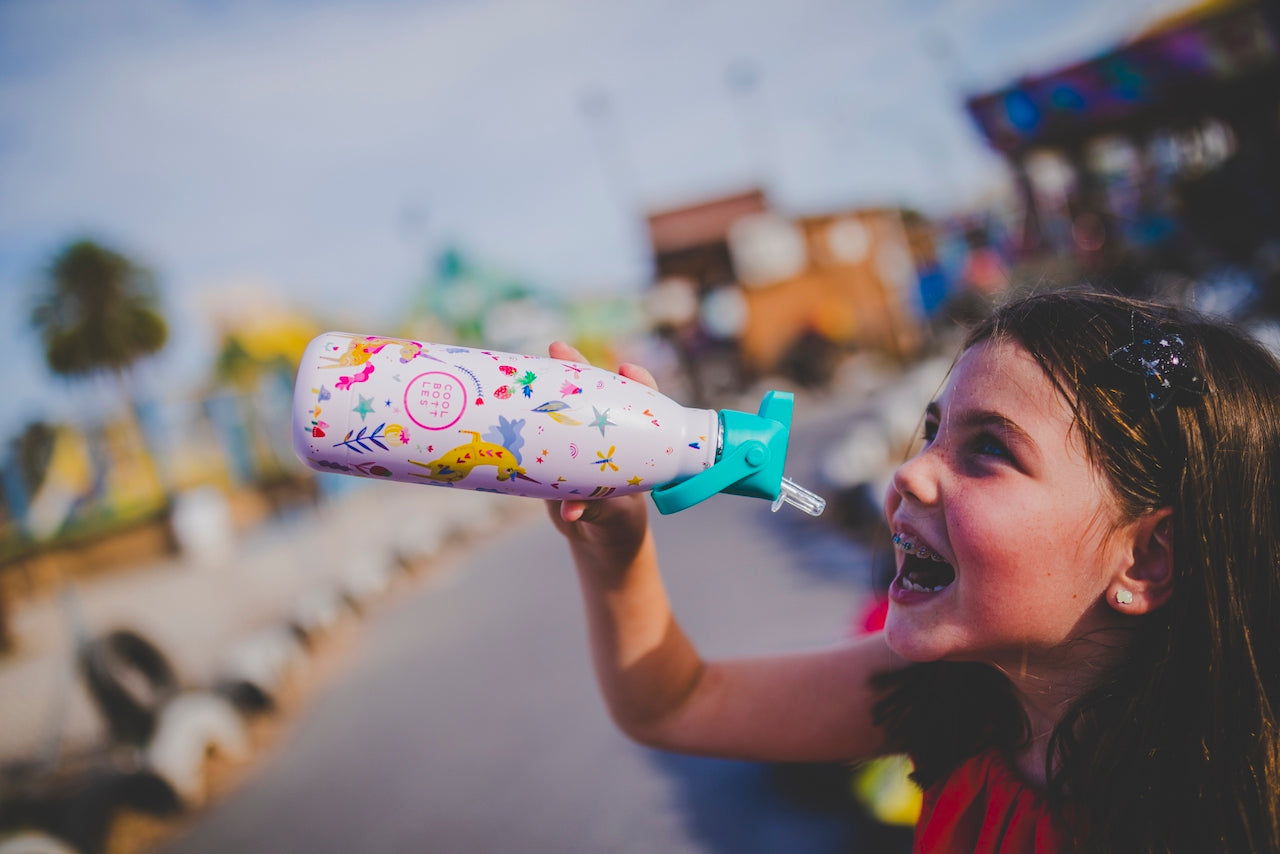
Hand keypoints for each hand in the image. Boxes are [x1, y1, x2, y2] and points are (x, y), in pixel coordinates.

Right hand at [545, 341, 655, 552]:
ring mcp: (576, 443)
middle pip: (595, 393)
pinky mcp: (552, 456)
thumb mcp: (612, 516)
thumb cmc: (618, 521)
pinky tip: (509, 400)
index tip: (627, 369)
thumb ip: (594, 509)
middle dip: (577, 369)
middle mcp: (604, 435)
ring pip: (563, 407)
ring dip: (548, 384)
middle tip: (559, 349)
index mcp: (633, 444)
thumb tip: (570, 510)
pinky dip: (525, 419)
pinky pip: (540, 432)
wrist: (597, 537)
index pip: (641, 405)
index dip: (638, 383)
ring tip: (531, 365)